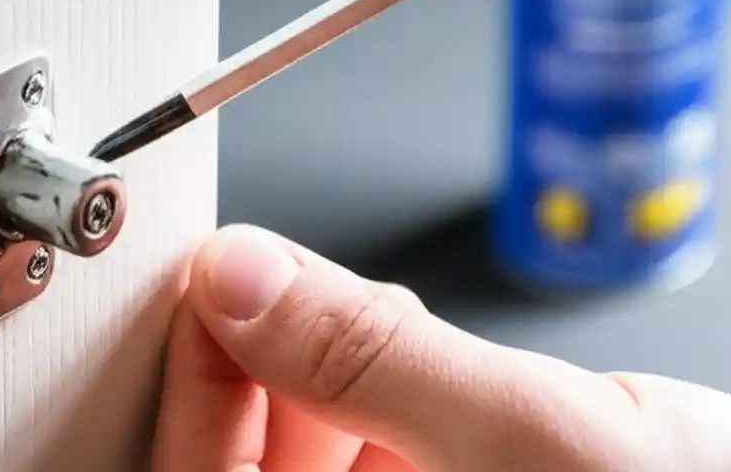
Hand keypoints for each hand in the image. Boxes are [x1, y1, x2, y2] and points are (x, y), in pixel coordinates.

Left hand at [151, 226, 730, 470]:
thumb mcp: (533, 437)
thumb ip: (373, 361)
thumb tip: (243, 278)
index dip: (197, 389)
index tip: (211, 282)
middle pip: (244, 468)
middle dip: (263, 365)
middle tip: (276, 279)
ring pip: (302, 446)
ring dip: (319, 362)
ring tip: (373, 311)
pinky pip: (360, 439)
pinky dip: (368, 377)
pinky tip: (403, 340)